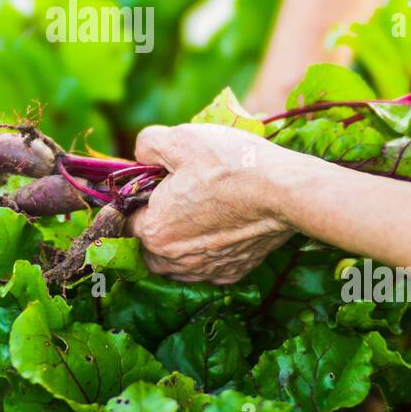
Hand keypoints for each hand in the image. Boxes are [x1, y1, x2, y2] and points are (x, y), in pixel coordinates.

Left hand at [127, 124, 293, 283]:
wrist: (284, 191)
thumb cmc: (229, 164)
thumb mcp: (180, 138)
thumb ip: (147, 145)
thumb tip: (140, 154)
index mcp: (154, 230)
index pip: (126, 220)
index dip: (136, 198)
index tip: (153, 184)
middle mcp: (174, 259)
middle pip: (148, 246)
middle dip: (154, 225)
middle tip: (174, 197)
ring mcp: (205, 270)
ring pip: (176, 262)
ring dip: (178, 242)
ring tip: (197, 212)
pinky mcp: (232, 273)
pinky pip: (207, 266)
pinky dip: (208, 251)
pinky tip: (220, 227)